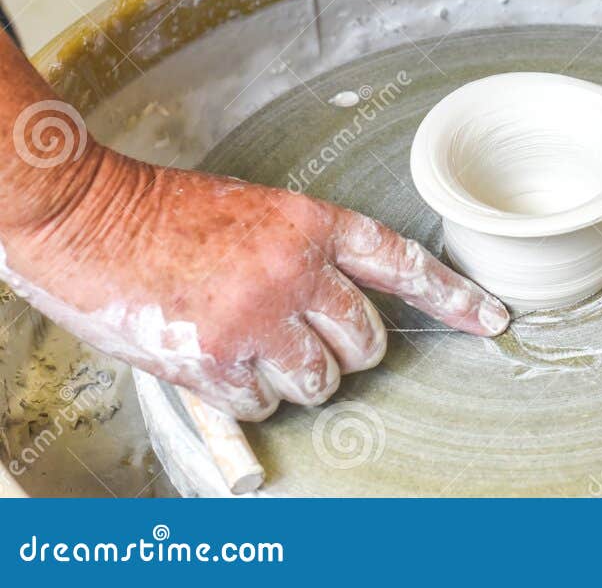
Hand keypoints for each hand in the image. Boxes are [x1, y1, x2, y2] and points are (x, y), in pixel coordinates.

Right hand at [0, 146, 508, 420]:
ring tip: (251, 342)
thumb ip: (308, 254)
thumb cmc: (172, 214)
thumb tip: (343, 306)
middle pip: (368, 340)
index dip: (454, 296)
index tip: (493, 319)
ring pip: (321, 380)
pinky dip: (244, 393)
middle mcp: (298, 270)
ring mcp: (259, 316)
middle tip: (304, 336)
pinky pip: (263, 402)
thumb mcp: (260, 213)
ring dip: (295, 376)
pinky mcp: (216, 358)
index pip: (405, 264)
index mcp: (314, 224)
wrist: (94, 216)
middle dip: (346, 351)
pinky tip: (214, 355)